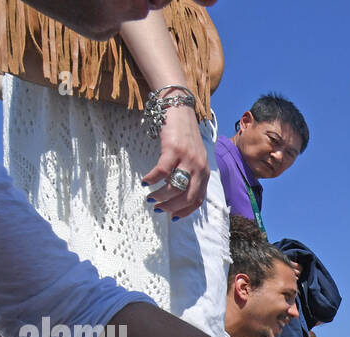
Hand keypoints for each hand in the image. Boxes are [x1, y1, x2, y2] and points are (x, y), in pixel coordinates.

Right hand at [141, 103, 207, 217]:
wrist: (179, 107)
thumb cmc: (184, 134)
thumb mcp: (194, 156)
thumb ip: (191, 174)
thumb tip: (177, 194)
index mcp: (204, 172)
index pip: (198, 200)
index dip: (185, 211)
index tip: (172, 216)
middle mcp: (199, 167)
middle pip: (187, 197)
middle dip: (171, 207)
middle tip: (157, 208)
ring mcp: (187, 158)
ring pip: (174, 187)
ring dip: (160, 196)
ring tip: (149, 197)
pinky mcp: (173, 149)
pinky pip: (161, 171)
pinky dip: (152, 179)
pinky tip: (144, 182)